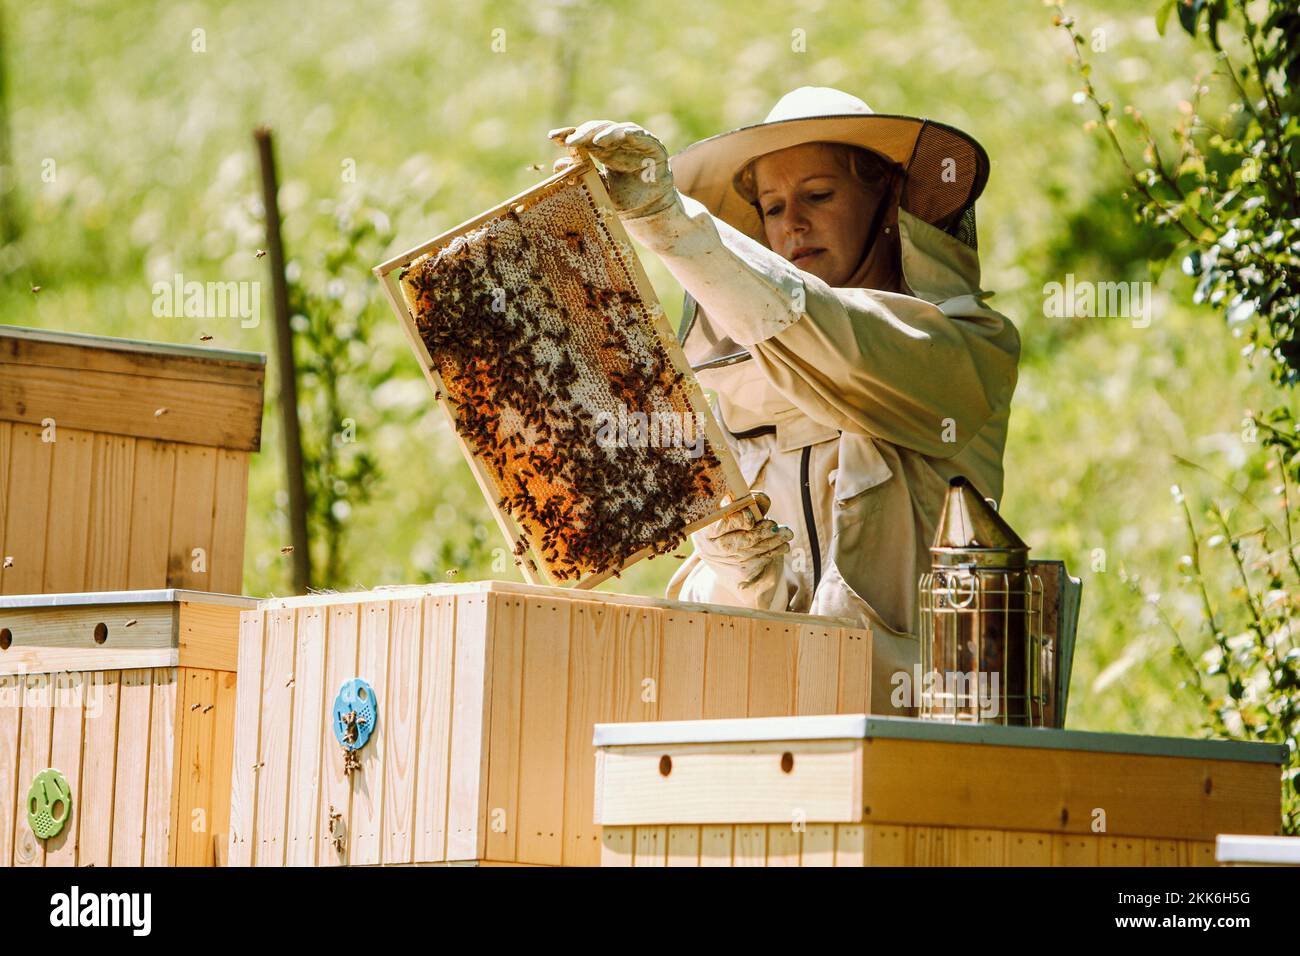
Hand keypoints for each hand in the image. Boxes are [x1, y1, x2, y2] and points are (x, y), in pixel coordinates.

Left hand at [547, 120, 675, 218]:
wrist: (649, 213)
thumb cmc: (624, 200)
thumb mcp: (599, 188)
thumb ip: (582, 175)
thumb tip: (557, 165)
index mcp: (604, 151)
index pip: (584, 137)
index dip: (569, 135)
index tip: (552, 138)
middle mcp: (618, 144)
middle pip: (597, 130)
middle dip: (583, 133)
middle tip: (569, 141)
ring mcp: (635, 143)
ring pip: (617, 130)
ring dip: (605, 133)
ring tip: (594, 140)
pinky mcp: (652, 146)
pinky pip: (640, 136)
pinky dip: (628, 134)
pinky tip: (618, 136)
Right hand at [691, 491, 792, 595]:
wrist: (722, 554)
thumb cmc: (727, 521)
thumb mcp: (730, 509)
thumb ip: (745, 501)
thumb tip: (760, 499)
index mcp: (703, 527)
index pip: (718, 525)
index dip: (735, 523)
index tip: (750, 518)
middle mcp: (711, 548)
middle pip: (739, 541)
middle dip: (760, 532)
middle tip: (775, 526)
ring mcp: (725, 562)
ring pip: (754, 551)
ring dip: (773, 541)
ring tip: (787, 533)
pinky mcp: (740, 572)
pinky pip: (760, 560)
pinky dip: (775, 551)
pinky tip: (784, 545)